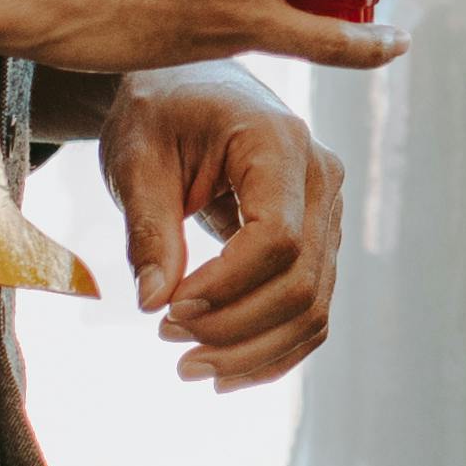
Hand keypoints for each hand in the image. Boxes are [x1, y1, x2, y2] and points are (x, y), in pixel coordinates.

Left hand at [95, 66, 345, 390]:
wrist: (185, 93)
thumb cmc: (158, 116)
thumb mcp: (137, 161)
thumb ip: (148, 230)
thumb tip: (153, 303)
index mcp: (279, 142)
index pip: (277, 238)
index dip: (225, 287)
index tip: (166, 309)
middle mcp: (322, 177)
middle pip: (301, 282)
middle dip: (234, 328)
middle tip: (165, 341)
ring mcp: (329, 213)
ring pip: (313, 308)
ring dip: (253, 352)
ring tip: (188, 369)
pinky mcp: (319, 243)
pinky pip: (311, 310)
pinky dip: (272, 350)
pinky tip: (224, 372)